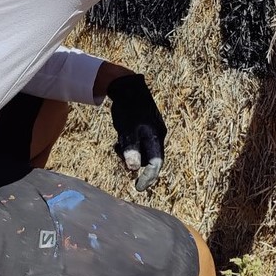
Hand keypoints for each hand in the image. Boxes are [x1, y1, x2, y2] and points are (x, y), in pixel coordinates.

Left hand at [106, 73, 165, 190]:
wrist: (128, 86)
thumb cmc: (128, 109)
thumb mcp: (127, 131)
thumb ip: (131, 149)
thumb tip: (133, 169)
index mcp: (156, 137)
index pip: (155, 164)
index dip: (148, 178)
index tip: (138, 188)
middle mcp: (157, 135)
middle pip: (149, 158)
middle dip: (135, 163)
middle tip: (120, 158)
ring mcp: (152, 130)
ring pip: (143, 150)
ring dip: (130, 153)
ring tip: (117, 145)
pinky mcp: (145, 126)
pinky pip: (140, 142)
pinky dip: (130, 145)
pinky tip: (120, 138)